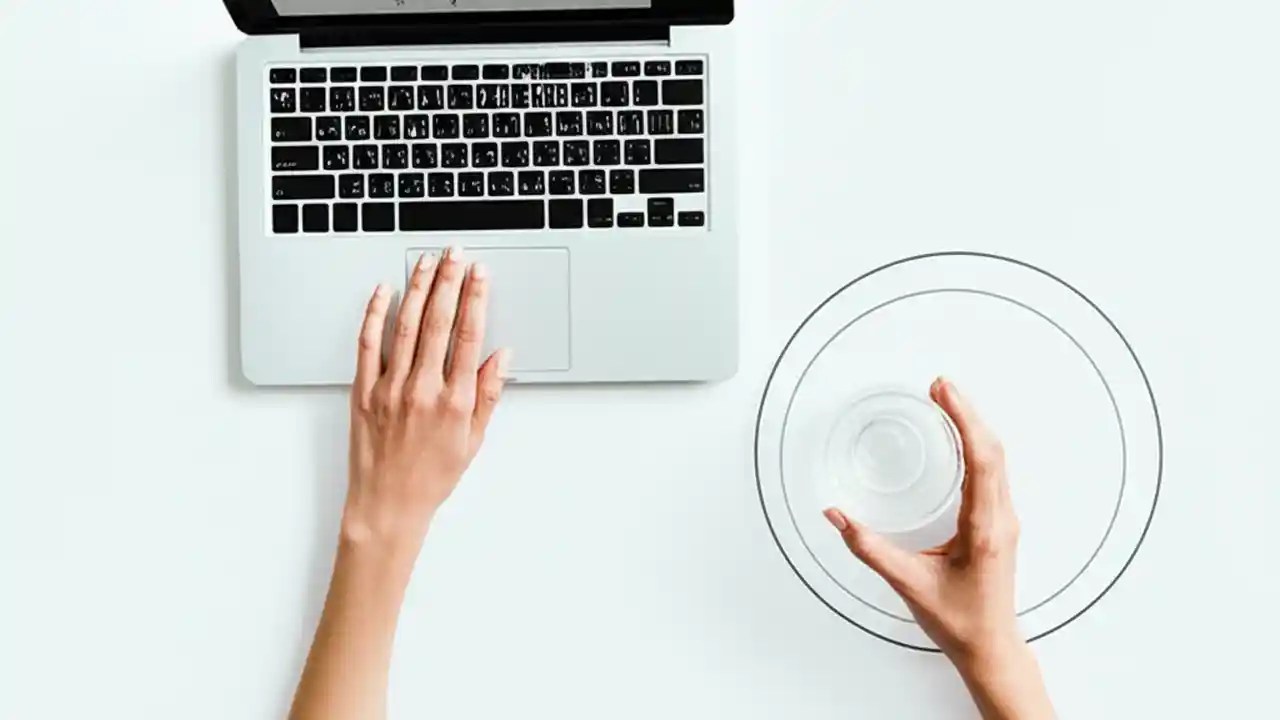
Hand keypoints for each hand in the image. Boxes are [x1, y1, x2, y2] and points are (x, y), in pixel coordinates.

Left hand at [344, 247, 508, 553]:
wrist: (387, 505)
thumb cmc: (430, 477)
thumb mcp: (473, 440)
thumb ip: (489, 394)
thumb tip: (502, 357)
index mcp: (455, 401)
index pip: (469, 336)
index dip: (476, 298)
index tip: (481, 274)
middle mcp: (423, 390)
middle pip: (439, 321)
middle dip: (450, 281)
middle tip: (456, 254)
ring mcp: (390, 388)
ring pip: (406, 324)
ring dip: (418, 288)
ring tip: (427, 263)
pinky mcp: (364, 391)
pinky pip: (368, 344)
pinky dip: (375, 314)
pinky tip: (384, 291)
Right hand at [824, 379, 1051, 719]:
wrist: (990, 647)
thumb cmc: (959, 621)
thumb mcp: (907, 583)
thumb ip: (869, 548)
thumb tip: (837, 517)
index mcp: (985, 529)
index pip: (981, 460)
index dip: (964, 420)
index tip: (944, 393)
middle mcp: (1000, 519)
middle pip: (993, 450)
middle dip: (967, 412)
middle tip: (939, 386)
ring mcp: (1004, 520)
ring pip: (997, 459)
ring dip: (974, 426)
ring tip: (947, 400)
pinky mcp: (998, 523)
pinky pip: (993, 472)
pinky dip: (977, 445)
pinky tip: (961, 437)